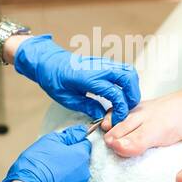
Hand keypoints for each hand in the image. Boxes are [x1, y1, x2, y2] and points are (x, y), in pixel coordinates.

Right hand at [1, 125, 91, 181]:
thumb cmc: (37, 166)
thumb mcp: (50, 141)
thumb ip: (69, 135)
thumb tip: (80, 131)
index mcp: (81, 155)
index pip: (84, 143)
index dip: (73, 142)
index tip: (62, 145)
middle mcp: (84, 172)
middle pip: (80, 159)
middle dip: (69, 157)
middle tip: (52, 158)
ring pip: (75, 173)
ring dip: (66, 171)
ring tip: (50, 171)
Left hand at [14, 34, 141, 123]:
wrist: (48, 62)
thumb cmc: (54, 79)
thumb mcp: (67, 99)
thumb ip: (87, 107)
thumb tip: (103, 116)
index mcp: (88, 78)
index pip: (115, 93)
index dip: (121, 109)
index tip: (117, 119)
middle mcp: (99, 68)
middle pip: (128, 78)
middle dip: (133, 96)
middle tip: (127, 109)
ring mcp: (103, 63)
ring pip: (129, 71)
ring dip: (132, 87)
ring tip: (126, 102)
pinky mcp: (104, 63)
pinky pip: (123, 69)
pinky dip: (127, 82)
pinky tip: (121, 93)